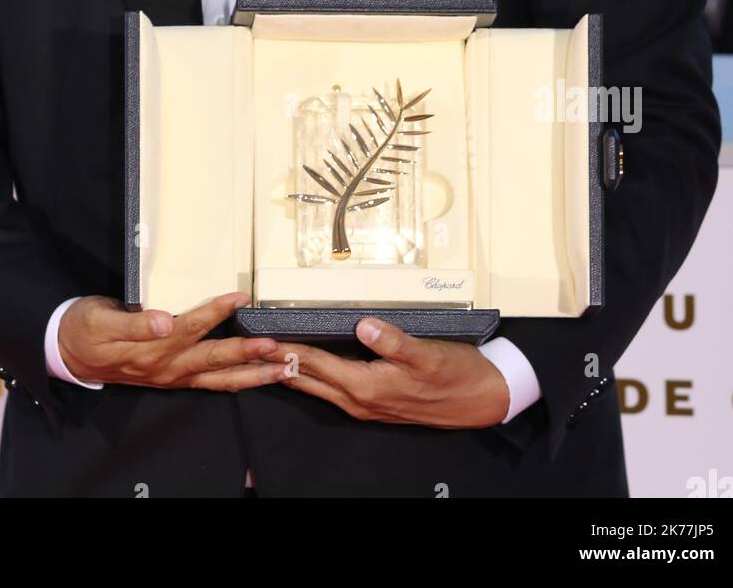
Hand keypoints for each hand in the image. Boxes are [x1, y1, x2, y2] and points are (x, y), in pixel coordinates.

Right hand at [57, 291, 287, 391]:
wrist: (70, 354)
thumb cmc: (86, 330)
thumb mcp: (101, 321)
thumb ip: (135, 324)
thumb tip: (165, 322)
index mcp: (152, 350)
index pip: (192, 327)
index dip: (216, 311)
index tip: (241, 296)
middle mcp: (168, 366)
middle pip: (215, 359)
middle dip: (250, 354)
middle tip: (279, 347)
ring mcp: (173, 376)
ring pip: (219, 379)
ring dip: (252, 374)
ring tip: (282, 367)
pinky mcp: (174, 379)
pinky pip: (211, 383)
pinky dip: (236, 380)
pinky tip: (257, 377)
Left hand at [264, 318, 511, 427]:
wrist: (480, 399)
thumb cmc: (455, 375)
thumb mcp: (426, 353)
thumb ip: (393, 340)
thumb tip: (364, 326)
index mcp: (368, 387)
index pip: (316, 365)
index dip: (287, 350)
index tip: (262, 339)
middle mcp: (361, 401)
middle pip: (309, 381)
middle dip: (280, 364)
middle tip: (253, 345)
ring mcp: (367, 405)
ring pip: (319, 388)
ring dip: (295, 371)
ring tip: (270, 353)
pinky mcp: (375, 402)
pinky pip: (334, 390)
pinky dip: (315, 376)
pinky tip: (310, 366)